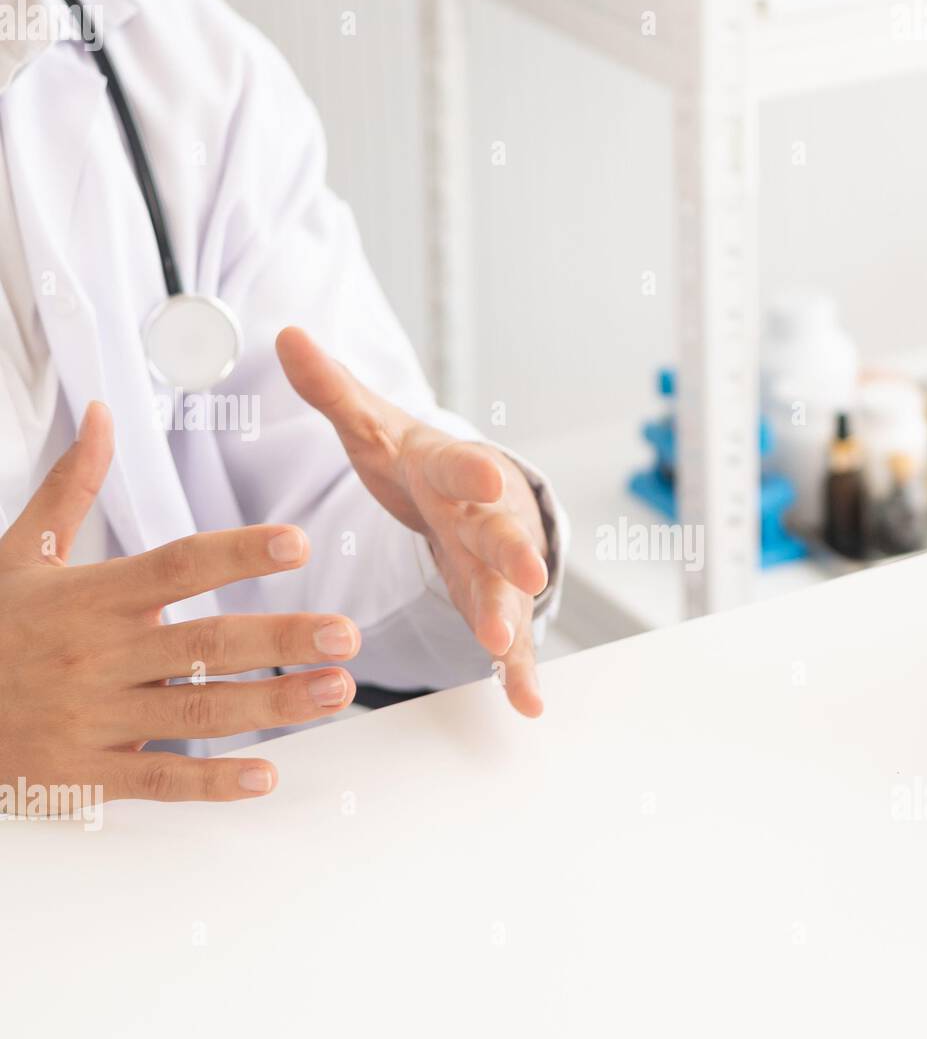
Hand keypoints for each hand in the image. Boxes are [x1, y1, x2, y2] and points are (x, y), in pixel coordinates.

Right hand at [0, 404, 360, 810]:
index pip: (177, 566)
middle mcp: (98, 656)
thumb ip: (72, 487)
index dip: (238, 553)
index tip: (297, 544)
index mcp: (90, 597)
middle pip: (204, 644)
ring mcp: (93, 719)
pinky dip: (213, 783)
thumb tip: (103, 416)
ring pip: (197, 714)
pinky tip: (266, 776)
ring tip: (334, 690)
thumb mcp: (19, 554)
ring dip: (273, 704)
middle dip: (281, 639)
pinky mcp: (85, 775)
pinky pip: (159, 781)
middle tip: (347, 635)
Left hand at [276, 327, 549, 716]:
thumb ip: (332, 389)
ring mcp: (495, 565)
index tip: (488, 474)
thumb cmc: (418, 461)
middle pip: (501, 534)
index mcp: (452, 471)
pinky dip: (520, 671)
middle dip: (514, 553)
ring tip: (504, 651)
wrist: (472, 492)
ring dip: (509, 620)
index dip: (476, 472)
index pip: (466, 466)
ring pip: (507, 593)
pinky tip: (528, 703)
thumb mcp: (375, 426)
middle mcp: (484, 517)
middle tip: (527, 572)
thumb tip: (286, 335)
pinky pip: (513, 642)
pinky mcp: (496, 604)